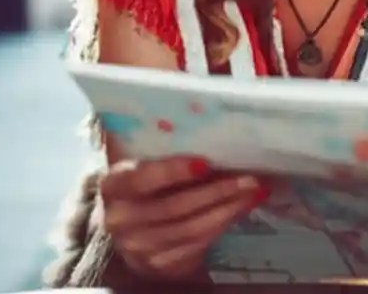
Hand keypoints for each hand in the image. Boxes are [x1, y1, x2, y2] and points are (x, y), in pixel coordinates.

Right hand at [100, 156, 267, 279]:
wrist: (137, 233)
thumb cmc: (147, 186)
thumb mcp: (143, 162)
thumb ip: (158, 140)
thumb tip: (199, 104)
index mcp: (113, 185)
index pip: (140, 178)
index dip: (172, 171)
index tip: (204, 163)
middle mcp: (120, 218)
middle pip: (173, 206)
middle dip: (216, 191)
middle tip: (250, 178)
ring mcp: (140, 245)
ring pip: (191, 227)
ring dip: (227, 207)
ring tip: (254, 191)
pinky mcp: (161, 263)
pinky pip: (198, 243)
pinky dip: (224, 223)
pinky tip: (242, 207)